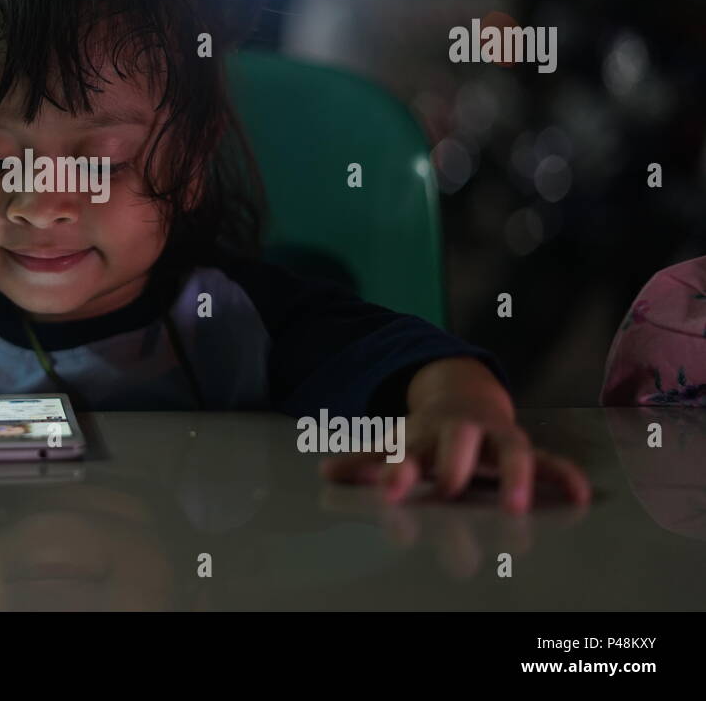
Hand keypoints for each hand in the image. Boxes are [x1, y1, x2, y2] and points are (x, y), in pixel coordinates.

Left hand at [319, 357, 590, 511]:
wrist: (462, 396)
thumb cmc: (425, 434)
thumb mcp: (395, 442)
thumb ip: (366, 461)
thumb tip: (326, 472)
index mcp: (424, 434)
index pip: (408, 452)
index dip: (396, 471)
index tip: (388, 491)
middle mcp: (461, 433)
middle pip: (458, 442)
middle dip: (454, 466)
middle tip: (448, 491)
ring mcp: (494, 438)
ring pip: (510, 449)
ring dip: (514, 476)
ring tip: (517, 508)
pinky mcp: (523, 448)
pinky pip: (549, 459)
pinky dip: (564, 474)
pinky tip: (580, 495)